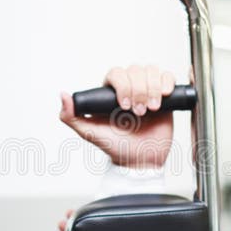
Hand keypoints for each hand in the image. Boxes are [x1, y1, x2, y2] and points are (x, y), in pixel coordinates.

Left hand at [60, 65, 174, 168]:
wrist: (141, 160)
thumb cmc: (116, 147)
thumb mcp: (90, 133)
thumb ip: (72, 117)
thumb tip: (63, 96)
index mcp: (110, 92)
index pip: (116, 74)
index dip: (123, 85)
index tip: (125, 105)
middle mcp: (128, 87)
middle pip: (135, 70)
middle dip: (139, 91)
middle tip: (139, 112)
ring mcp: (146, 90)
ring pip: (151, 71)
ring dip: (153, 89)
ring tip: (152, 108)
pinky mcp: (164, 95)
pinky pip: (167, 77)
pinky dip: (167, 83)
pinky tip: (165, 98)